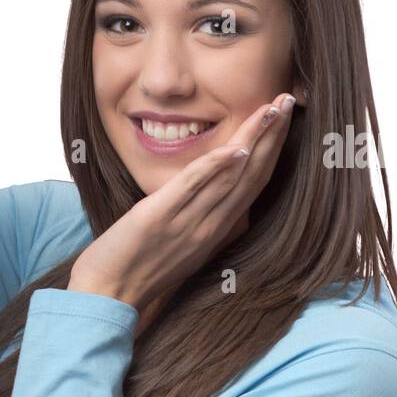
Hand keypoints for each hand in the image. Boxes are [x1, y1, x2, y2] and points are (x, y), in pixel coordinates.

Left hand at [68, 93, 298, 314]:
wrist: (108, 296)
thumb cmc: (140, 270)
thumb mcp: (182, 245)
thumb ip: (203, 220)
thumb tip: (220, 202)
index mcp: (216, 230)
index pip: (254, 183)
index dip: (272, 150)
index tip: (283, 119)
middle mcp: (210, 227)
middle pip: (252, 175)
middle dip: (273, 136)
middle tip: (289, 100)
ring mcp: (187, 223)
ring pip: (230, 177)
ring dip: (254, 140)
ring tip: (272, 109)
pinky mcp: (158, 218)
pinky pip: (192, 188)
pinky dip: (215, 167)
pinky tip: (235, 147)